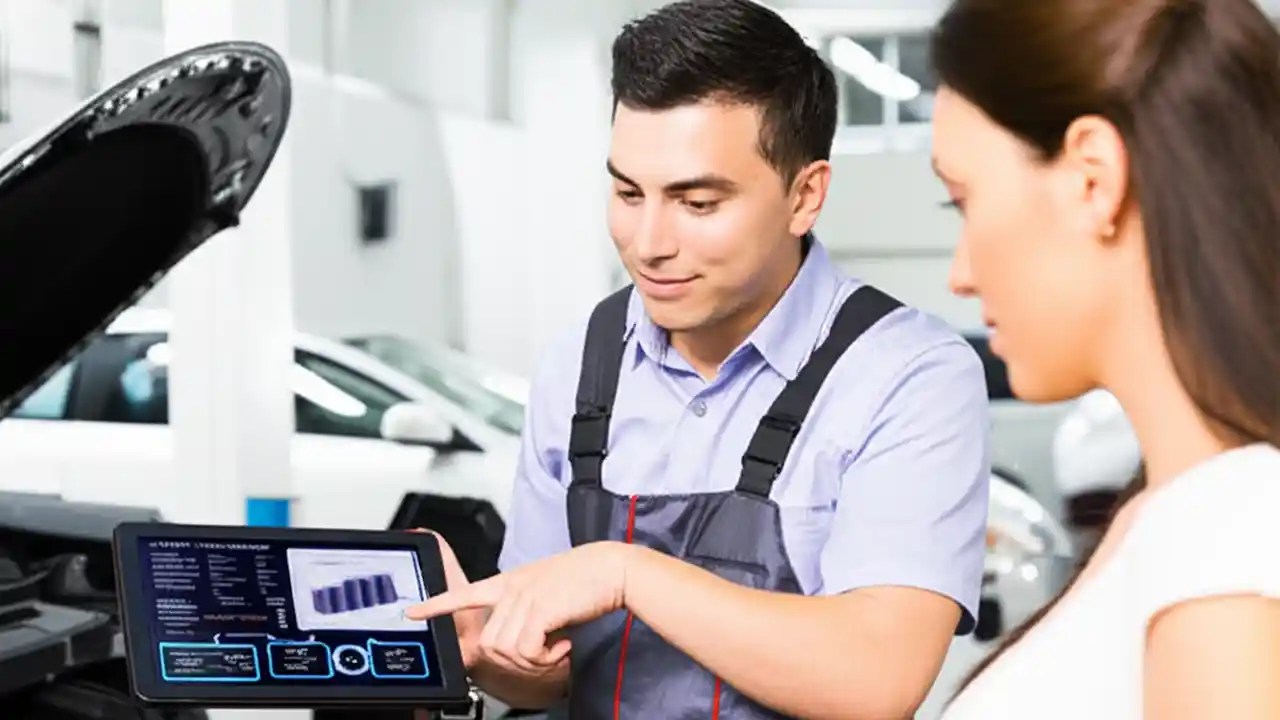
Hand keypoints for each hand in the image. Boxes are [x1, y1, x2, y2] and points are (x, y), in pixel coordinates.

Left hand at [404, 541, 631, 674]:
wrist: (611, 569)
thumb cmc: (586, 580)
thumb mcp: (547, 590)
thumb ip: (528, 608)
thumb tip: (522, 640)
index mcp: (510, 581)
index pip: (465, 593)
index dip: (436, 605)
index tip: (412, 612)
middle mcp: (511, 588)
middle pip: (488, 641)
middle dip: (514, 658)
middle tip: (543, 653)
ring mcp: (523, 597)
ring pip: (504, 649)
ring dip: (533, 660)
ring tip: (556, 647)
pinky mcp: (539, 608)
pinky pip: (526, 650)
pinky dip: (546, 658)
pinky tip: (563, 645)